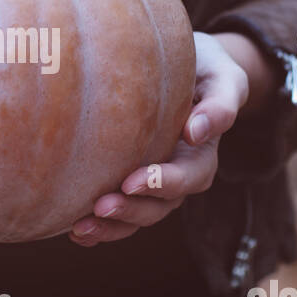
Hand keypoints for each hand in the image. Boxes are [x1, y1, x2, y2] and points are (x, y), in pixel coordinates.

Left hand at [67, 31, 259, 246]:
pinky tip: (73, 230)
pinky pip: (118, 215)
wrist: (185, 66)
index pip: (189, 178)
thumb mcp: (223, 78)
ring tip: (80, 227)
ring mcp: (152, 184)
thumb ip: (220, 103)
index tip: (133, 180)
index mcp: (201, 154)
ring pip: (136, 216)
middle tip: (101, 207)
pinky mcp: (129, 183)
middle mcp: (178, 175)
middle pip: (159, 206)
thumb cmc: (204, 68)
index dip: (163, 184)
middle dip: (131, 210)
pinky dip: (99, 229)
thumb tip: (196, 132)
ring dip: (110, 227)